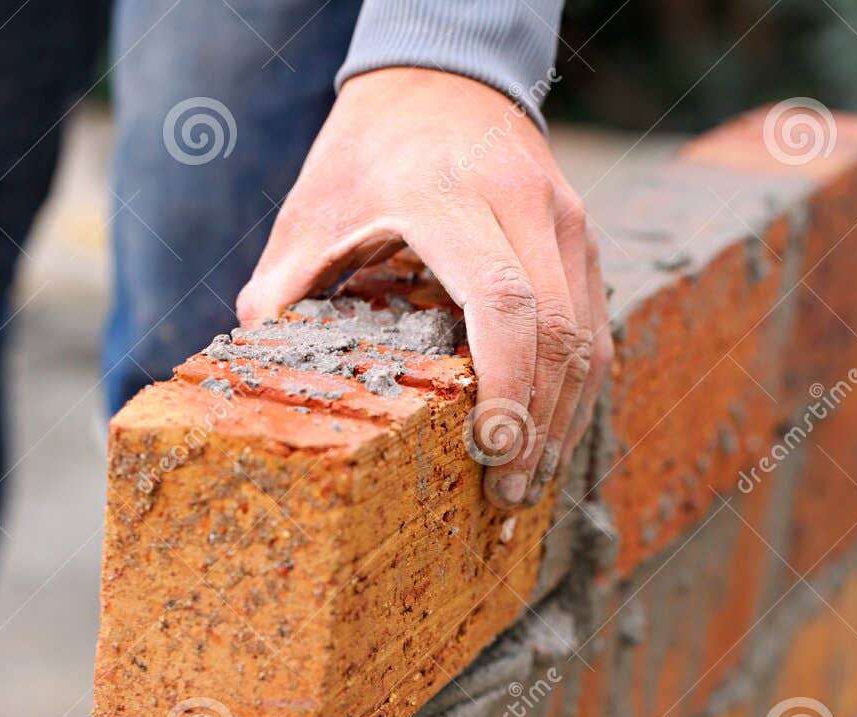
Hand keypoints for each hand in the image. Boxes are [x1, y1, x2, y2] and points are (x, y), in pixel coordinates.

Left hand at [237, 67, 609, 508]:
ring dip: (563, 420)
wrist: (439, 76)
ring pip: (588, 338)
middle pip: (558, 335)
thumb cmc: (366, 151)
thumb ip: (283, 288)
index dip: (507, 391)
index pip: (505, 306)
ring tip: (528, 485)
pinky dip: (573, 391)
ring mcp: (566, 220)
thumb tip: (262, 375)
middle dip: (539, 429)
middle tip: (508, 501)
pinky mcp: (583, 238)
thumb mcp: (310, 209)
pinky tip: (544, 438)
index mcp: (452, 199)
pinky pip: (594, 326)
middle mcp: (525, 206)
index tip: (493, 458)